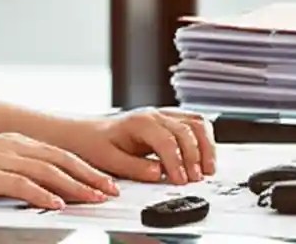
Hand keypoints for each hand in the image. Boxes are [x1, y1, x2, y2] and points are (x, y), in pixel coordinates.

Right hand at [0, 133, 119, 209]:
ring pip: (47, 171)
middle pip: (60, 159)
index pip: (59, 153)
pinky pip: (21, 184)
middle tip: (111, 190)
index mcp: (14, 141)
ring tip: (93, 199)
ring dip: (74, 186)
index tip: (105, 181)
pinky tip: (55, 204)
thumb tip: (39, 186)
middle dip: (89, 176)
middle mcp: (11, 145)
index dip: (85, 167)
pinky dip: (42, 194)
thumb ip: (15, 170)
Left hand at [64, 108, 216, 185]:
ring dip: (206, 146)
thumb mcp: (108, 159)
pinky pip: (195, 123)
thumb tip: (158, 173)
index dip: (177, 162)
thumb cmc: (96, 144)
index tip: (181, 180)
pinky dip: (205, 139)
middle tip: (195, 179)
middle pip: (186, 129)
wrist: (87, 132)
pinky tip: (205, 156)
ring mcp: (164, 115)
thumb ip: (134, 167)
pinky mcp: (170, 120)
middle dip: (195, 156)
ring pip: (196, 122)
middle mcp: (154, 115)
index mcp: (139, 122)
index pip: (167, 140)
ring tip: (207, 169)